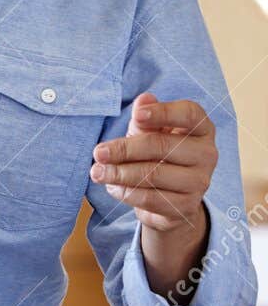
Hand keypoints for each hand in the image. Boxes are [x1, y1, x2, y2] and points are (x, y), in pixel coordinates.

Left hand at [90, 92, 214, 298]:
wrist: (168, 198)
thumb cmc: (158, 154)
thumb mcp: (150, 133)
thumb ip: (146, 117)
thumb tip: (144, 99)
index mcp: (201, 129)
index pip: (189, 114)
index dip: (163, 113)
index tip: (137, 115)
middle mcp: (207, 154)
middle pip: (162, 145)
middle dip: (124, 149)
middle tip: (97, 153)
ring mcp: (200, 182)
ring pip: (153, 174)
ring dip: (119, 174)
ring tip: (96, 172)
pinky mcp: (187, 206)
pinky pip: (150, 198)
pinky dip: (126, 192)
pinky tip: (111, 187)